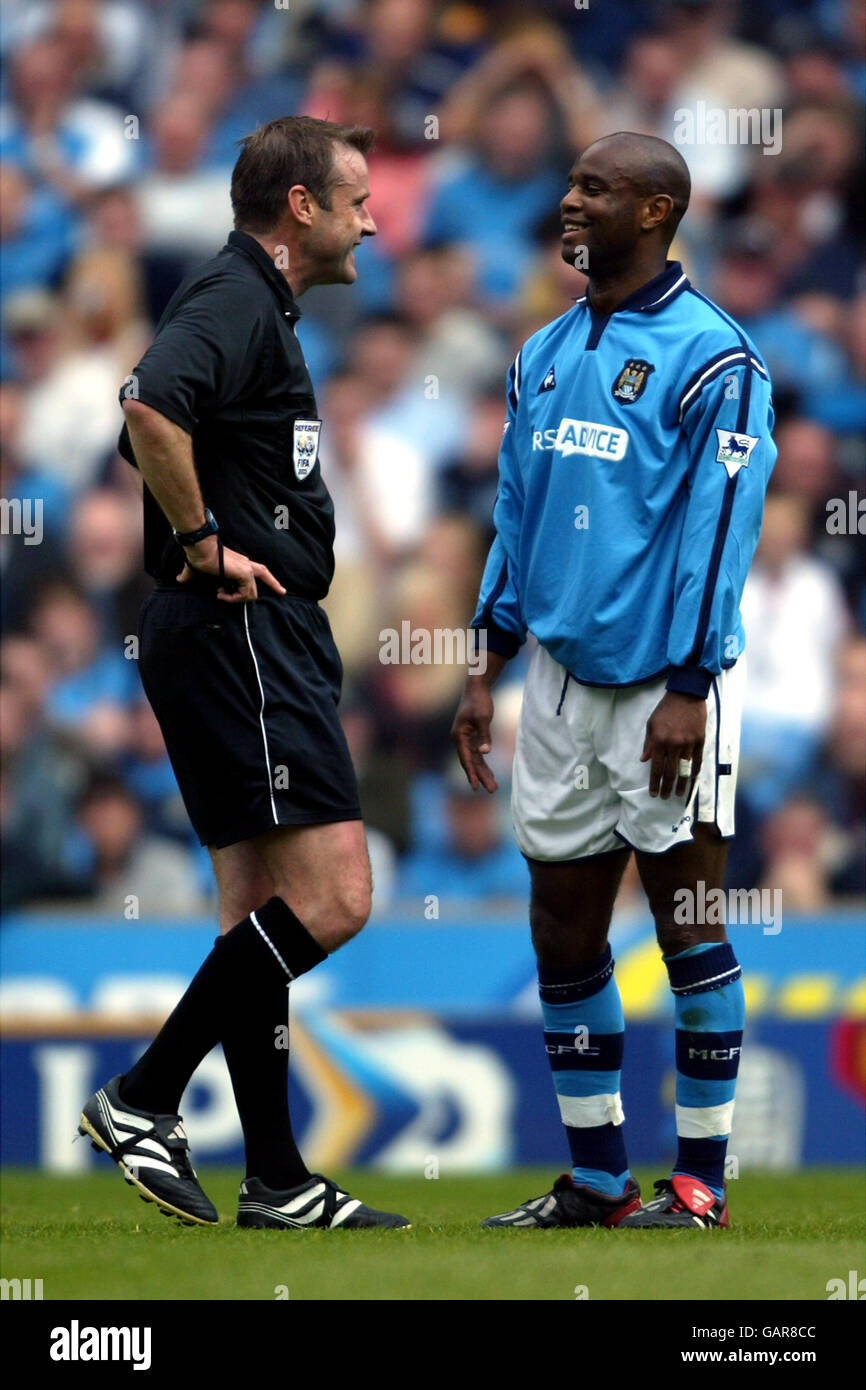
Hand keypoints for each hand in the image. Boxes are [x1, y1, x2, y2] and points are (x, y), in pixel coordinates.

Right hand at [177, 535, 285, 602]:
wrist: (200, 549)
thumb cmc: (199, 556)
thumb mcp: (198, 569)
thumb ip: (190, 575)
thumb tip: (179, 579)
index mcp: (239, 562)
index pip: (258, 570)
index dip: (268, 578)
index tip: (277, 587)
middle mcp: (246, 564)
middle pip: (265, 574)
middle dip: (275, 585)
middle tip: (283, 592)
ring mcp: (247, 568)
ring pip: (252, 592)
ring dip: (235, 599)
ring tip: (221, 595)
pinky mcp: (245, 574)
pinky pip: (245, 594)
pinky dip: (233, 598)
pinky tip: (221, 594)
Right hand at [451, 677, 497, 792]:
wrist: (477, 688)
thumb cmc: (478, 701)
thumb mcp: (483, 717)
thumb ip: (484, 736)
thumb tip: (485, 753)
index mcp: (459, 736)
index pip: (466, 759)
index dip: (471, 773)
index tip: (476, 787)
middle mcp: (460, 740)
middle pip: (471, 762)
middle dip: (481, 777)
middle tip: (492, 790)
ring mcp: (466, 740)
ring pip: (475, 760)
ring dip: (484, 773)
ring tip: (494, 787)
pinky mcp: (473, 737)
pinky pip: (478, 755)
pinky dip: (484, 764)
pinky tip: (490, 774)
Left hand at [640, 690, 705, 799]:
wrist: (686, 695)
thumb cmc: (665, 709)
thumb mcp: (651, 724)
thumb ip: (649, 743)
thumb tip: (644, 760)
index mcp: (659, 741)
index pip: (656, 767)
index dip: (655, 782)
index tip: (653, 793)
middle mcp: (673, 744)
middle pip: (670, 772)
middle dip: (667, 787)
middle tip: (665, 797)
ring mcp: (688, 743)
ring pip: (685, 769)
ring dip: (682, 783)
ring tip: (679, 793)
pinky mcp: (700, 740)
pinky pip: (697, 760)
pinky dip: (695, 771)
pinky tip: (692, 779)